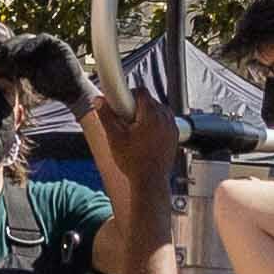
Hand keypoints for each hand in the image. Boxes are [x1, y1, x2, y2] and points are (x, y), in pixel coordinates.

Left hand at [2, 31, 85, 106]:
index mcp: (32, 55)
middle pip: (22, 39)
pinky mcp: (59, 45)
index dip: (5, 45)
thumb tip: (2, 59)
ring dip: (20, 43)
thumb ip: (17, 66)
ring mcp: (50, 46)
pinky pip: (44, 38)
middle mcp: (40, 48)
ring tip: (12, 53)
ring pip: (31, 38)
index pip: (17, 46)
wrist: (70, 92)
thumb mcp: (29, 75)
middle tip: (2, 50)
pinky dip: (33, 43)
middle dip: (11, 44)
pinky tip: (25, 51)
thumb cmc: (51, 86)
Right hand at [92, 84, 180, 211]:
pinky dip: (154, 124)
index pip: (141, 91)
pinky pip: (163, 121)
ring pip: (157, 110)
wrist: (150, 182)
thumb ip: (106, 116)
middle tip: (125, 122)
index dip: (128, 95)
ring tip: (134, 131)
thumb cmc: (133, 162)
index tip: (120, 105)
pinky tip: (144, 138)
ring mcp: (172, 127)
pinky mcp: (174, 135)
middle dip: (135, 107)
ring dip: (145, 115)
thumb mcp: (115, 137)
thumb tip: (99, 100)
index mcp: (152, 115)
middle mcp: (165, 118)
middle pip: (149, 101)